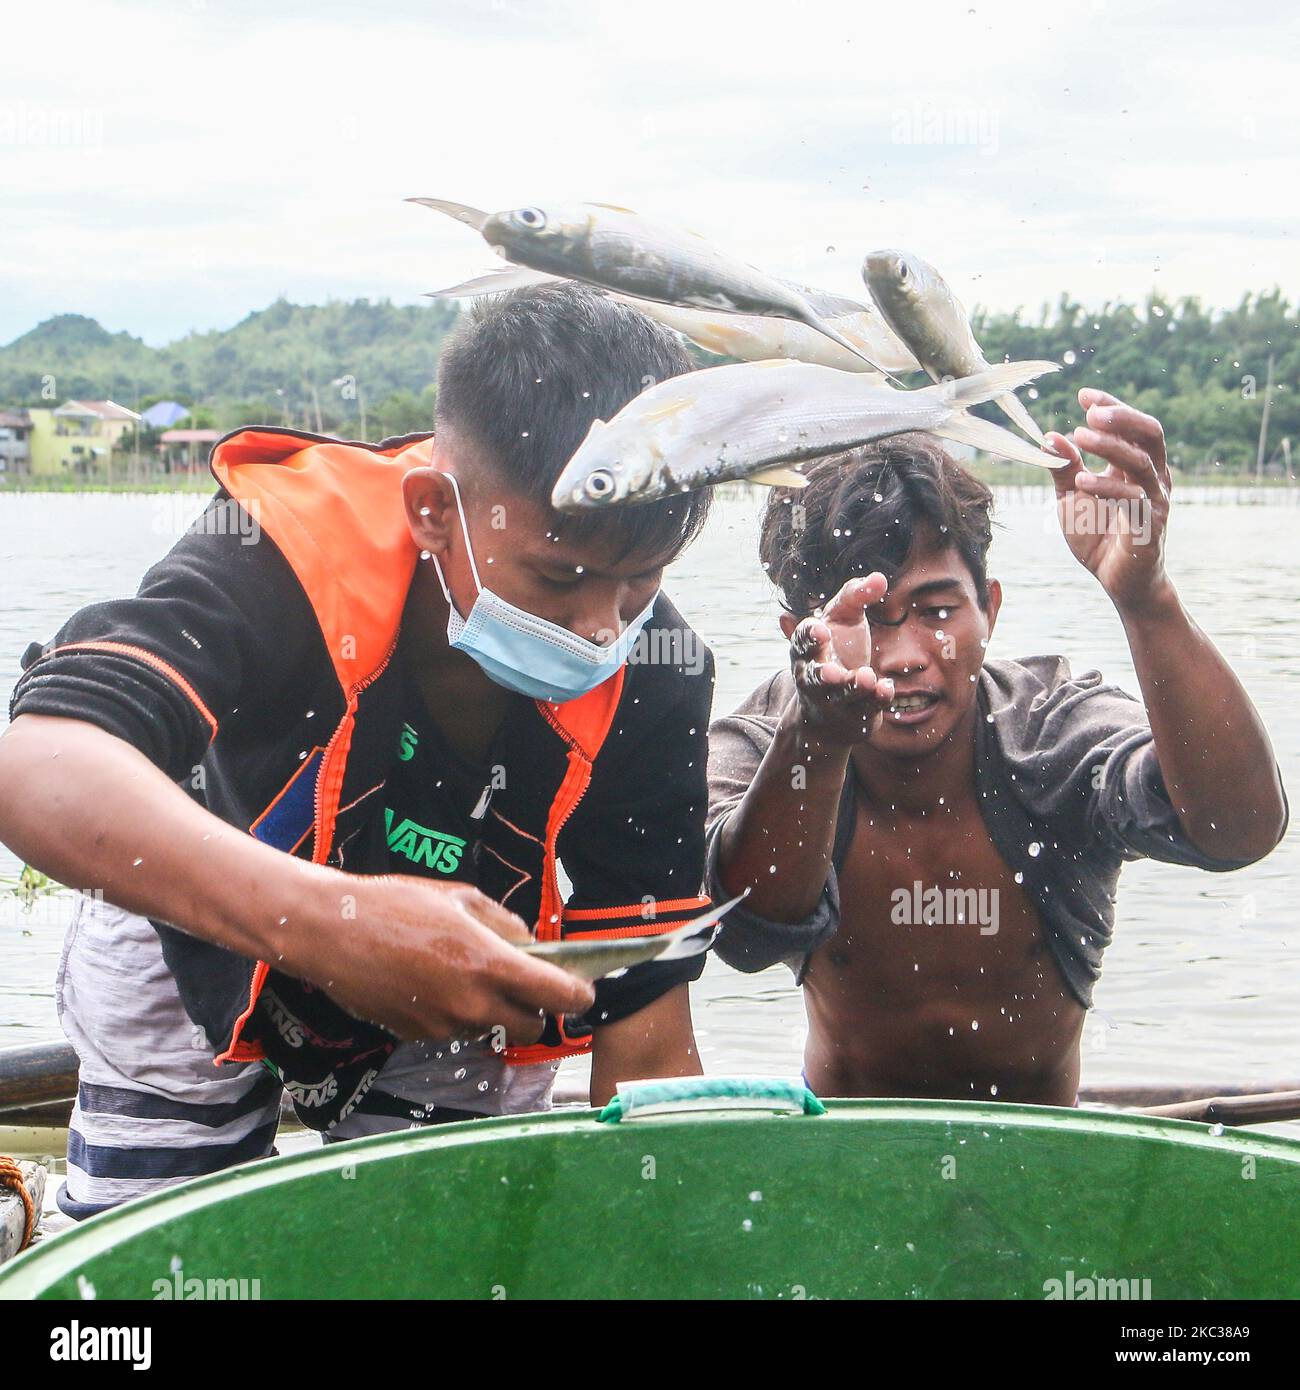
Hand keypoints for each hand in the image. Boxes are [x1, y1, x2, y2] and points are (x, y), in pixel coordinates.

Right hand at [297, 872, 594, 1044]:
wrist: (331, 932)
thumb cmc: (395, 904)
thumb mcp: (460, 898)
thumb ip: (505, 925)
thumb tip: (532, 946)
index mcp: (490, 964)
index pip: (557, 996)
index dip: (579, 995)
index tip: (583, 990)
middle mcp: (472, 1004)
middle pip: (532, 1028)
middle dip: (537, 1009)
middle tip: (525, 985)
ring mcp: (444, 1025)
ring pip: (492, 1031)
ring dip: (495, 1012)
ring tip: (467, 976)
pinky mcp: (418, 1036)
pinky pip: (457, 1031)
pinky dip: (459, 1015)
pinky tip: (435, 984)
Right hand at [788, 575, 895, 744]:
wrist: (830, 708)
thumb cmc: (838, 650)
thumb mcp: (842, 619)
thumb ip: (856, 596)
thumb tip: (879, 577)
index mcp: (806, 649)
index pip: (802, 641)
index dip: (809, 636)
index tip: (820, 631)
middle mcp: (813, 676)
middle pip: (813, 676)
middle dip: (820, 674)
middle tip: (830, 671)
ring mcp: (832, 698)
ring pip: (840, 695)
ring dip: (852, 687)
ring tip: (866, 677)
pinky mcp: (853, 714)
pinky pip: (864, 707)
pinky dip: (875, 698)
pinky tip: (886, 689)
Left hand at [1045, 388, 1173, 615]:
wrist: (1118, 581)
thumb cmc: (1098, 536)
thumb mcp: (1071, 497)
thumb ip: (1064, 468)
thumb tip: (1050, 436)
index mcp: (1135, 466)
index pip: (1131, 425)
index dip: (1111, 406)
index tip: (1083, 394)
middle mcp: (1152, 478)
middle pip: (1150, 434)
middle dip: (1122, 418)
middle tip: (1091, 412)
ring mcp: (1154, 501)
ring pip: (1143, 463)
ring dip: (1111, 447)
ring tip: (1080, 438)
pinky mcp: (1150, 526)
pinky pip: (1133, 500)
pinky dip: (1107, 487)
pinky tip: (1082, 480)